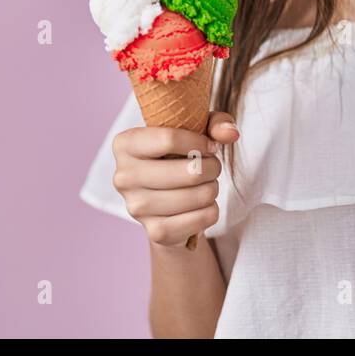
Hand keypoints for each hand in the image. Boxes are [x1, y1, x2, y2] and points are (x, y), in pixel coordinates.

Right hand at [110, 111, 240, 247]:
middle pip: (191, 171)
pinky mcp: (155, 232)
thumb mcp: (196, 130)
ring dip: (213, 189)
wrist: (166, 199)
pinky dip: (211, 211)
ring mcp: (136, 207)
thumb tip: (231, 133)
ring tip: (205, 185)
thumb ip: (216, 123)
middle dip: (213, 167)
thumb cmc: (180, 155)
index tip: (209, 146)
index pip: (169, 139)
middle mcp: (123, 176)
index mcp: (126, 144)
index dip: (200, 142)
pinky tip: (201, 205)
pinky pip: (202, 218)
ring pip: (199, 196)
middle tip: (211, 167)